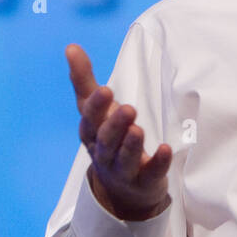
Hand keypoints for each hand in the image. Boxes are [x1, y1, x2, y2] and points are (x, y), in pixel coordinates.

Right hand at [66, 43, 172, 220]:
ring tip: (138, 129)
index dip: (97, 106)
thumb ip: (84, 80)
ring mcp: (123, 170)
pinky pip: (151, 173)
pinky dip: (158, 162)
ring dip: (131, 145)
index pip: (90, 118)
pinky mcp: (145, 181)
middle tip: (128, 109)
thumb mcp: (96, 110)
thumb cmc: (108, 139)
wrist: (122, 189)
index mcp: (91, 132)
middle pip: (106, 139)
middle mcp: (104, 152)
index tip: (107, 90)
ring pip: (124, 158)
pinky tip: (166, 149)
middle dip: (115, 125)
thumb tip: (70, 47)